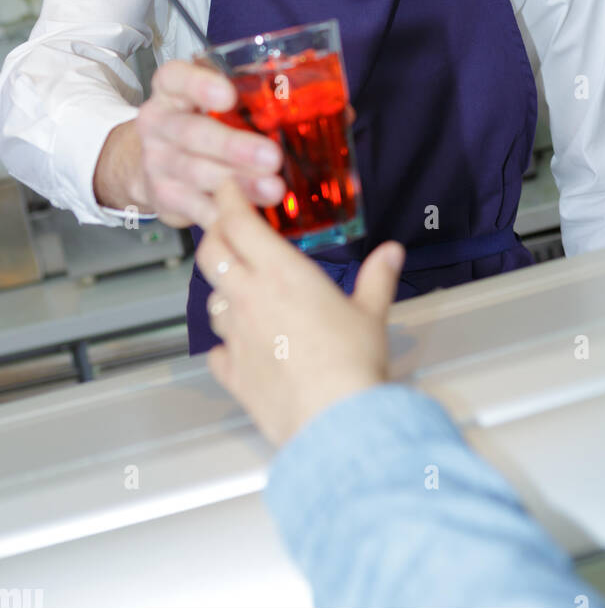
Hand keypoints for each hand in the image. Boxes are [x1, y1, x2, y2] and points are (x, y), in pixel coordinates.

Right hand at [134, 60, 284, 228]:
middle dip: (233, 147)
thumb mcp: (209, 100)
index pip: (175, 78)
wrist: (157, 163)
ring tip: (273, 188)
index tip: (229, 95)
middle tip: (271, 157)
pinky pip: (196, 207)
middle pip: (191, 133)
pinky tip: (251, 213)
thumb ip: (240, 98)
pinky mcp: (164, 197)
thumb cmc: (198, 122)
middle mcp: (158, 124)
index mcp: (169, 91)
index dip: (199, 85)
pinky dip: (225, 212)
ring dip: (238, 183)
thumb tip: (296, 111)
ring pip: (196, 173)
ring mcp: (156, 163)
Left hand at [197, 178, 405, 444]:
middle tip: (224, 227)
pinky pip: (217, 352)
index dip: (228, 199)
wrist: (334, 420)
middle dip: (213, 234)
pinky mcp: (235, 374)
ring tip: (235, 288)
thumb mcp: (372, 312)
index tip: (228, 186)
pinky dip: (223, 345)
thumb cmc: (352, 364)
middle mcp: (250, 299)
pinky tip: (235, 347)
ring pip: (211, 301)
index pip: (240, 223)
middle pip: (212, 254)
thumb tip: (391, 254)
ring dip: (220, 290)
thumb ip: (377, 277)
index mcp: (282, 273)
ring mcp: (237, 338)